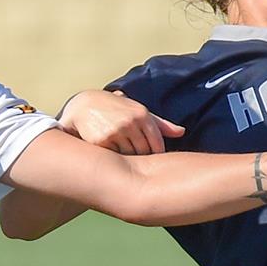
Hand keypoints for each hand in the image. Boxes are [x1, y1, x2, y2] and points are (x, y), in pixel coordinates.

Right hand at [57, 89, 182, 154]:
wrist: (84, 105)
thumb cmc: (116, 109)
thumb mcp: (138, 111)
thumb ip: (161, 124)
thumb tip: (182, 132)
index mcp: (143, 114)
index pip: (157, 144)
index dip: (155, 155)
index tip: (151, 160)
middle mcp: (131, 122)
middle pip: (145, 152)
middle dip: (141, 157)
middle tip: (136, 160)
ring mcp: (116, 131)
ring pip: (130, 157)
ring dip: (127, 159)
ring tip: (121, 153)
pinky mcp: (102, 140)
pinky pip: (114, 158)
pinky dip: (114, 158)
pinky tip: (110, 153)